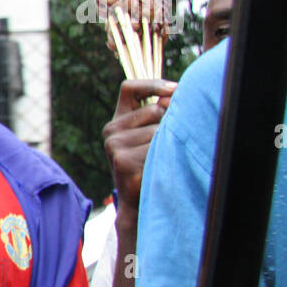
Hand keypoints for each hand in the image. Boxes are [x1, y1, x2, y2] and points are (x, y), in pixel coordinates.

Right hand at [103, 78, 175, 209]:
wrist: (139, 201)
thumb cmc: (150, 165)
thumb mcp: (150, 137)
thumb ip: (158, 114)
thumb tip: (173, 96)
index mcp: (117, 122)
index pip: (129, 88)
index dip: (152, 85)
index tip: (175, 89)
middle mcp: (111, 131)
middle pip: (154, 109)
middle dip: (169, 121)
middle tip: (168, 143)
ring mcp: (114, 146)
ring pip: (158, 129)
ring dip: (169, 141)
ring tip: (163, 158)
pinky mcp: (123, 161)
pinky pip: (157, 146)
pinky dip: (166, 154)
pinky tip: (160, 166)